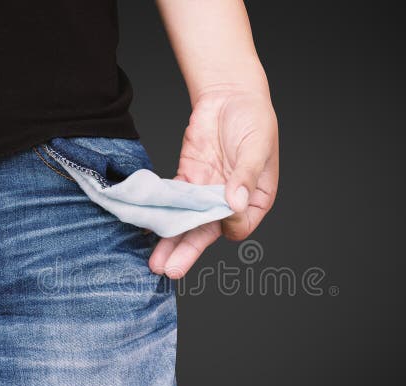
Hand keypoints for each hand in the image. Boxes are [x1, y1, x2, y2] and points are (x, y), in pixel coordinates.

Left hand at [149, 86, 278, 278]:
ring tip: (156, 263)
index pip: (240, 226)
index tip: (220, 220)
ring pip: (187, 222)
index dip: (228, 227)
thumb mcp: (257, 147)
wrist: (230, 95)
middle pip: (208, 232)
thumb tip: (234, 203)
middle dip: (188, 251)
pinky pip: (172, 201)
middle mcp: (229, 202)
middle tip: (171, 270)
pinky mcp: (187, 179)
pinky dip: (160, 215)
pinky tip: (148, 229)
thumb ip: (245, 175)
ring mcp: (206, 192)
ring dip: (171, 242)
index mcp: (255, 200)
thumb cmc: (254, 120)